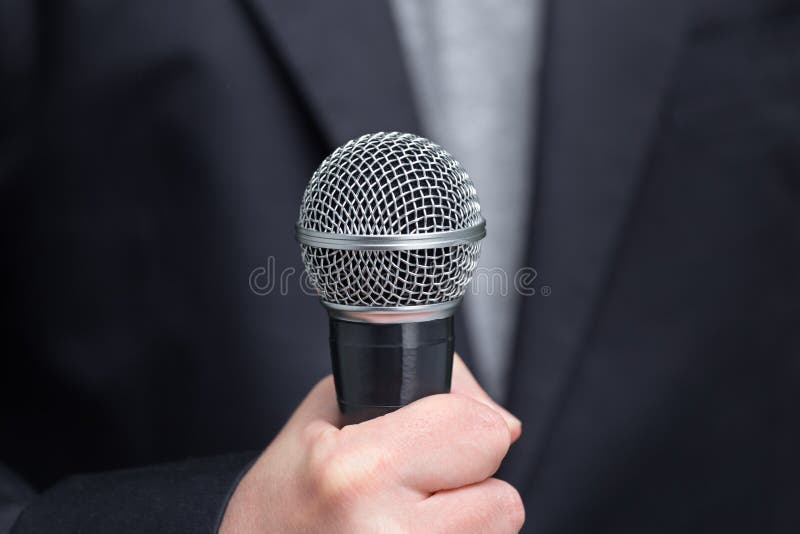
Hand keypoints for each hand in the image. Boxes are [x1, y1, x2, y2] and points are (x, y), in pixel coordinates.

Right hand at [219, 355, 523, 532]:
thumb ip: (415, 388)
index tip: (430, 437)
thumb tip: (504, 421)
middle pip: (504, 498)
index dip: (462, 425)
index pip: (483, 431)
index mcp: (358, 472)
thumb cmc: (280, 502)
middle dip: (469, 484)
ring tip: (406, 521)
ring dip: (467, 524)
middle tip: (412, 488)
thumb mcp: (325, 415)